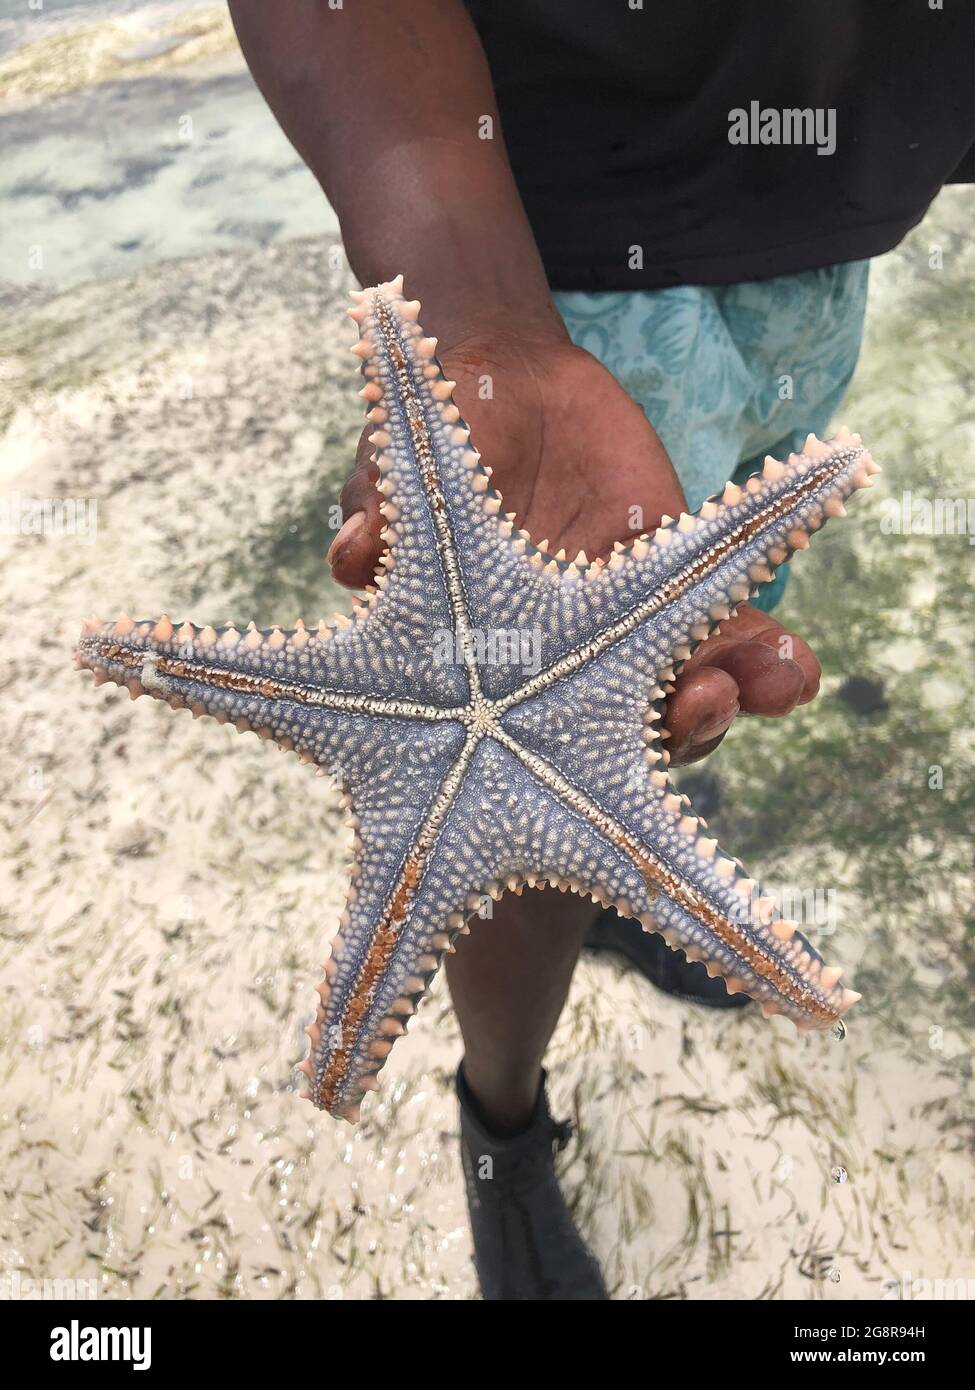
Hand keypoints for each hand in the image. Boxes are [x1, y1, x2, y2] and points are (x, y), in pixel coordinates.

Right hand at [327, 320, 819, 766]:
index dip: (560, 761)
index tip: (584, 751)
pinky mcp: (675, 589)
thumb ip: (377, 518)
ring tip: (772, 684)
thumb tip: (353, 553)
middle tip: (695, 709)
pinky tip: (793, 670)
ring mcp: (626, 634)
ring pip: (680, 691)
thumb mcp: (391, 479)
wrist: (501, 387)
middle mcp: (564, 668)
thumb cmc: (432, 452)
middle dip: (667, 734)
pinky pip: (726, 631)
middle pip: (622, 737)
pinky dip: (763, 657)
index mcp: (492, 662)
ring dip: (728, 698)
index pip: (527, 736)